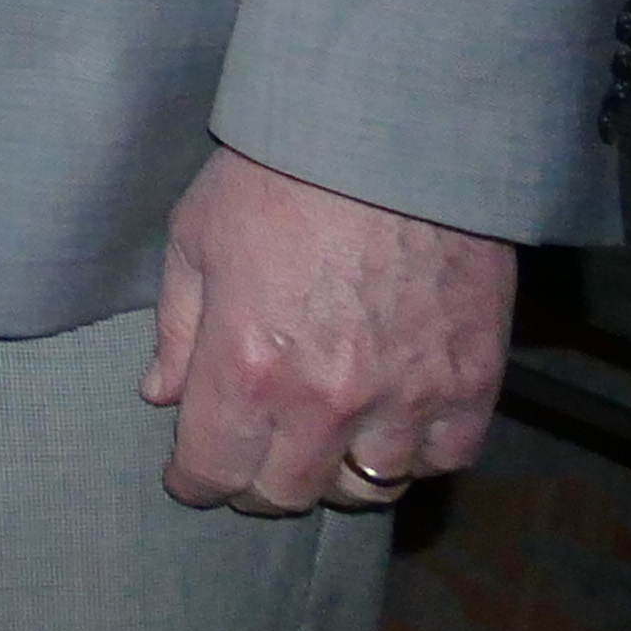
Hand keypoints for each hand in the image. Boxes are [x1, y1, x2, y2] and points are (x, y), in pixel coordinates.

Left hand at [143, 142, 512, 510]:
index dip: (195, 481)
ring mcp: (404, 398)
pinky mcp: (471, 382)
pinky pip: (444, 458)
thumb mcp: (196, 240)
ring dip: (338, 475)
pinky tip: (393, 428)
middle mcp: (325, 401)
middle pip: (287, 493)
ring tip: (322, 445)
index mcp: (246, 367)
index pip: (213, 470)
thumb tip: (160, 394)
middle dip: (257, 483)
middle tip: (252, 456)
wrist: (387, 137)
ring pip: (368, 489)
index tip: (192, 476)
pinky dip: (417, 454)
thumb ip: (177, 330)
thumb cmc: (276, 176)